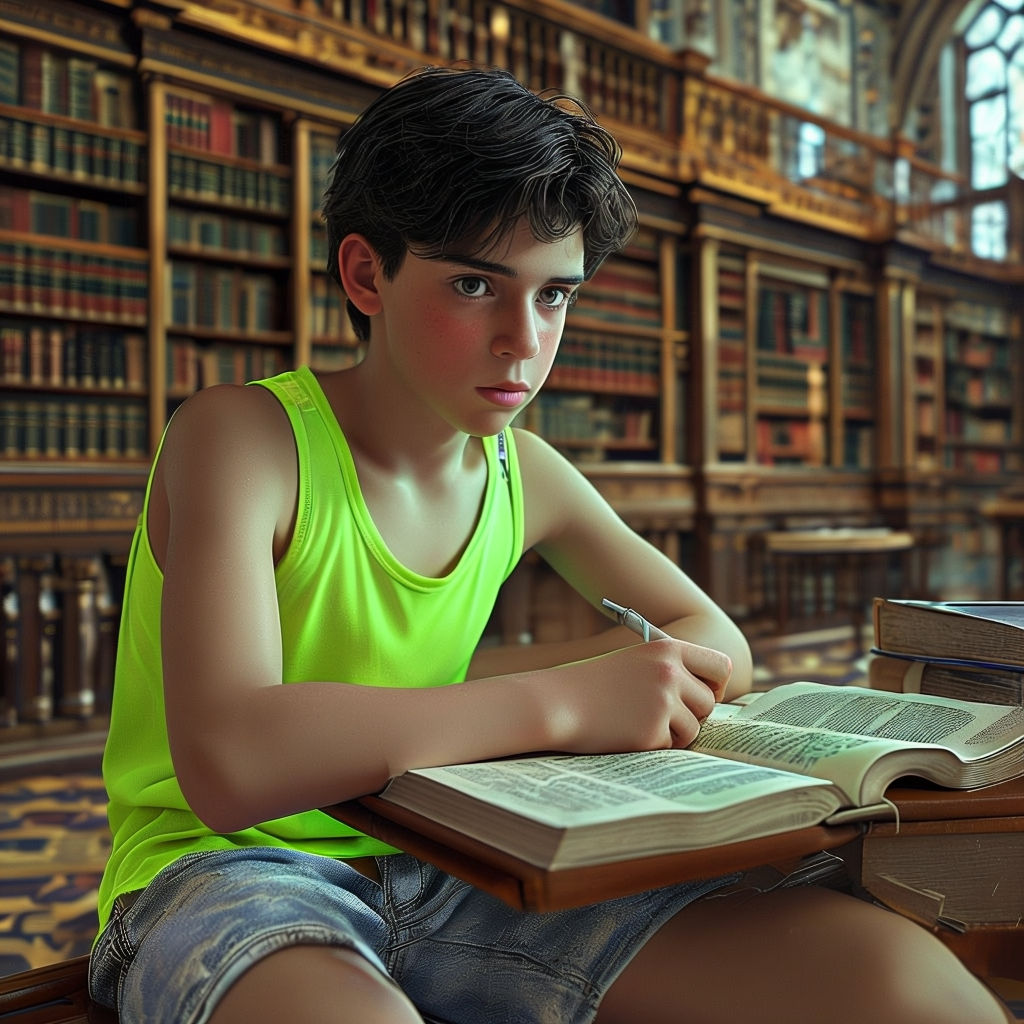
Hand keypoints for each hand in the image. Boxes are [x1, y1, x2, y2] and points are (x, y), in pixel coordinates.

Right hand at [546, 639, 730, 753]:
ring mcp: (662, 702)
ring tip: (639, 723)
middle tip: (664, 716)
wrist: (557, 702)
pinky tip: (627, 732)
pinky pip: (670, 745)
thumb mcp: (635, 662)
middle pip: (709, 701)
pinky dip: (653, 744)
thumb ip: (670, 671)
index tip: (702, 694)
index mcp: (667, 649)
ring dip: (673, 732)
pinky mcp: (652, 731)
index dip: (715, 683)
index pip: (721, 665)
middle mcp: (670, 673)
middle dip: (693, 713)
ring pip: (694, 728)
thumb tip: (711, 696)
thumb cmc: (594, 685)